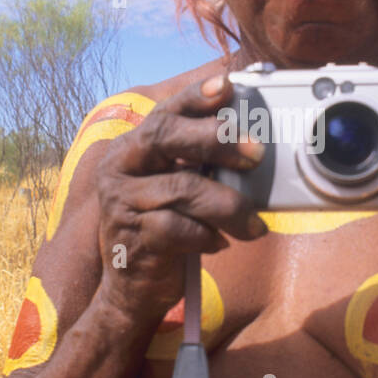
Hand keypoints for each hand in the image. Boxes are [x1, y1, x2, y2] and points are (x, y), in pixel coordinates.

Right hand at [94, 73, 266, 323]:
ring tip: (254, 224)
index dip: (195, 96)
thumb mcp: (176, 189)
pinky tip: (220, 243)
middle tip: (256, 152)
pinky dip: (208, 236)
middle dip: (217, 139)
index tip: (228, 86)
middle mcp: (120, 169)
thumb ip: (198, 165)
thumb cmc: (164, 230)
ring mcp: (122, 203)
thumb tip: (252, 142)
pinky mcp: (133, 238)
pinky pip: (178, 228)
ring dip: (229, 205)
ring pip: (183, 188)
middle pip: (166, 137)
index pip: (164, 113)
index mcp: (132, 149)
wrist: (132, 290)